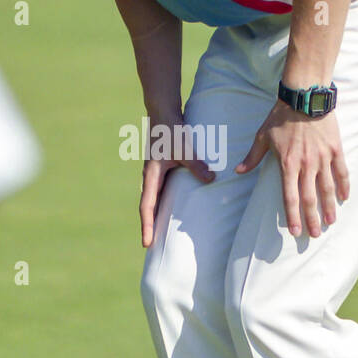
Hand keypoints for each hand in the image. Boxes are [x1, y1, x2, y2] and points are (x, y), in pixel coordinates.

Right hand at [139, 121, 214, 247]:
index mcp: (151, 175)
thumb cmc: (171, 129)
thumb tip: (211, 179)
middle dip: (150, 226)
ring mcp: (154, 173)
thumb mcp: (184, 148)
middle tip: (152, 246)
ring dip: (156, 215)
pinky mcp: (161, 167)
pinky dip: (163, 202)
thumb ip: (196, 165)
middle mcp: (150, 177)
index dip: (147, 226)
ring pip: (154, 199)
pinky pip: (161, 190)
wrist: (162, 111)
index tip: (146, 244)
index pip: (147, 206)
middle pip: (148, 206)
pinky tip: (172, 208)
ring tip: (160, 231)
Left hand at [235, 102, 349, 237]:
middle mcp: (307, 164)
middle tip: (314, 235)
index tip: (295, 231)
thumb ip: (252, 157)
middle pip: (310, 198)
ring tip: (330, 223)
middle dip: (312, 219)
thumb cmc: (280, 116)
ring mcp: (323, 157)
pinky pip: (342, 171)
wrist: (303, 97)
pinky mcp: (335, 149)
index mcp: (288, 164)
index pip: (290, 196)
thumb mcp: (262, 136)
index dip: (293, 216)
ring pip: (327, 188)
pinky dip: (344, 185)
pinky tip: (345, 198)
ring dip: (329, 207)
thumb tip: (238, 171)